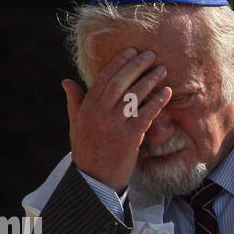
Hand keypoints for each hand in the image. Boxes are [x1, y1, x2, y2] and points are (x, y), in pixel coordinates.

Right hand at [62, 47, 171, 192]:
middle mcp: (98, 114)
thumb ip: (75, 102)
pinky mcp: (129, 139)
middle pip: (119, 83)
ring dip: (149, 81)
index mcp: (86, 108)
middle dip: (136, 66)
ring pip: (134, 96)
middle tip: (150, 54)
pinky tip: (167, 93)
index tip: (131, 51)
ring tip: (161, 70)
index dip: (118, 63)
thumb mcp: (76, 125)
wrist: (95, 181)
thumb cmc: (87, 152)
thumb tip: (67, 81)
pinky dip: (157, 102)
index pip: (103, 79)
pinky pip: (146, 115)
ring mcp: (114, 126)